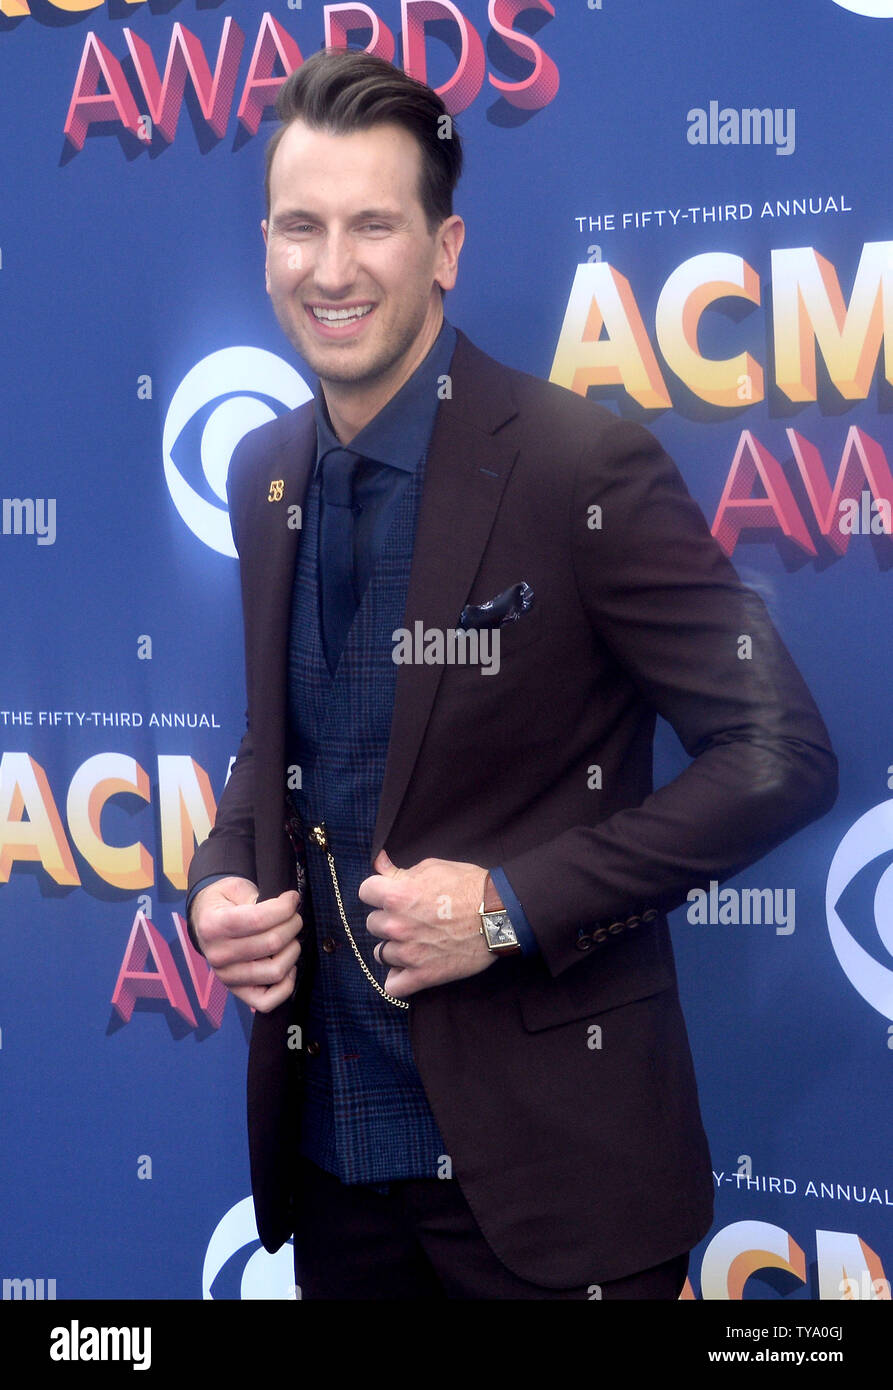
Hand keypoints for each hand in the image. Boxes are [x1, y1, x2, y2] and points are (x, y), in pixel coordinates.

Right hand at [190, 876, 302, 1012]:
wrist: (205, 922)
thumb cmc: (225, 903)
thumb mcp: (235, 889)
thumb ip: (260, 896)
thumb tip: (291, 905)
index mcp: (213, 925)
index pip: (259, 919)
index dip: (284, 907)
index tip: (293, 899)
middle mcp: (217, 955)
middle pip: (272, 943)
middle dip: (293, 925)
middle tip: (295, 917)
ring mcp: (226, 977)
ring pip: (276, 971)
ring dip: (293, 951)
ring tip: (291, 939)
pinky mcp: (237, 992)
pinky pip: (268, 1002)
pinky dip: (286, 986)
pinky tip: (288, 966)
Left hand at [359, 851, 494, 998]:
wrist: (500, 914)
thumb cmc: (469, 886)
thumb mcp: (433, 867)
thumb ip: (400, 870)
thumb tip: (379, 864)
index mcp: (397, 895)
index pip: (365, 892)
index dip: (378, 890)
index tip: (390, 894)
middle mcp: (397, 925)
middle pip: (372, 923)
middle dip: (388, 919)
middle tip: (410, 917)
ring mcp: (408, 953)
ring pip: (381, 953)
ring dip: (394, 947)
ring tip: (414, 941)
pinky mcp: (423, 975)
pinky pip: (393, 985)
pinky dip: (399, 978)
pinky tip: (409, 968)